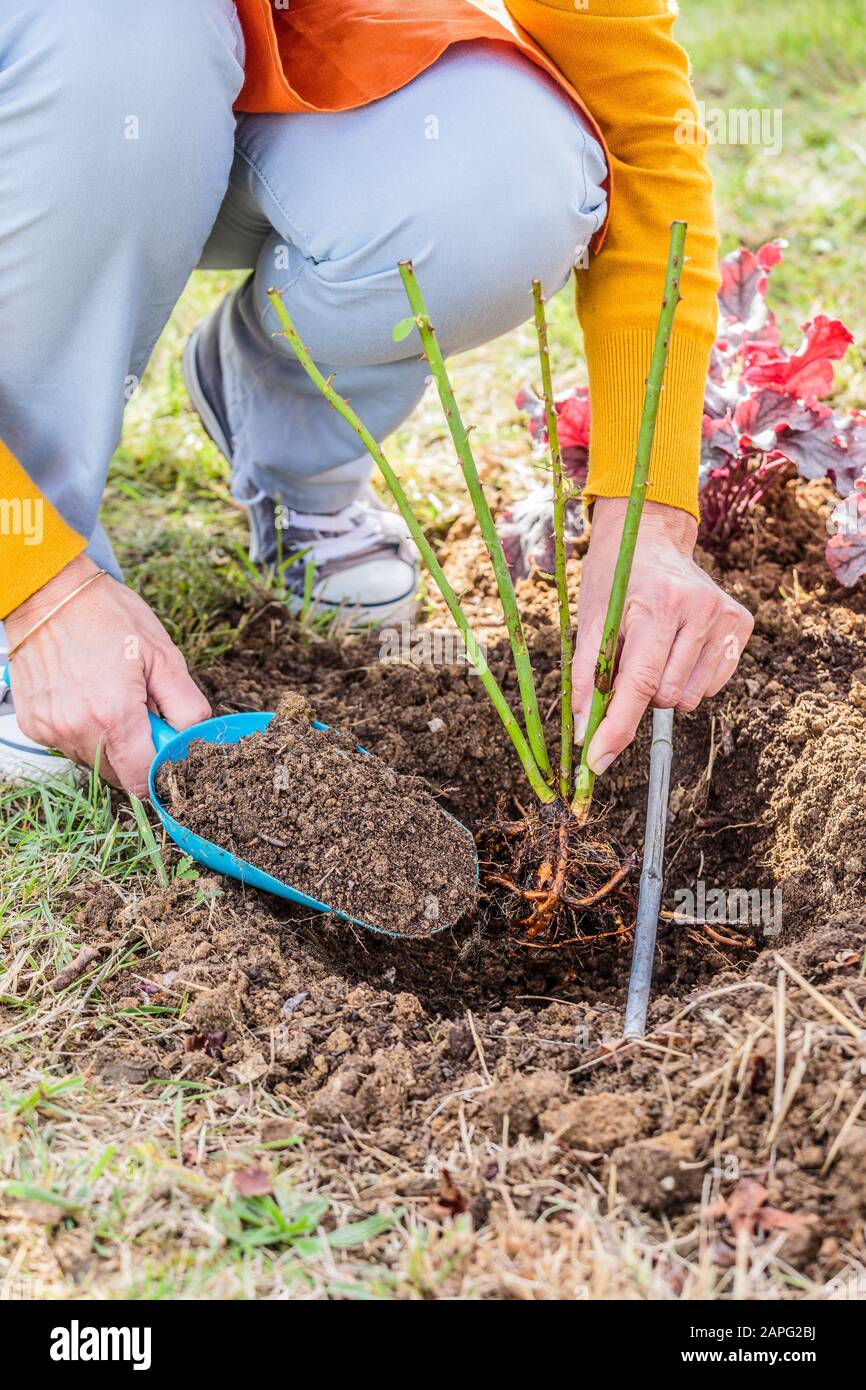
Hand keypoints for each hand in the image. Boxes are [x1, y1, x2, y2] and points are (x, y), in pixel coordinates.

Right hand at [5, 555, 209, 793]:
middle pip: (117, 773)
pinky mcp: (34, 725)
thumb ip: (186, 707)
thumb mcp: (164, 656)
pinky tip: (86, 697)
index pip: (141, 778)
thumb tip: (194, 740)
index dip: (160, 770)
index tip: (167, 752)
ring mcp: (51, 729)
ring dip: (109, 742)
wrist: (51, 594)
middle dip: (136, 753)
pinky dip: (83, 731)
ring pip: (92, 761)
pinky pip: (68, 745)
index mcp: (114, 715)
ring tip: (111, 698)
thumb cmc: (108, 617)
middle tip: (141, 711)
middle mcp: (77, 729)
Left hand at [572, 498, 753, 773]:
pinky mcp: (742, 623)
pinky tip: (679, 648)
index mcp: (657, 603)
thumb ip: (586, 676)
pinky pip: (712, 685)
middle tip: (629, 660)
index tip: (598, 762)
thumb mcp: (590, 618)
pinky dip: (689, 680)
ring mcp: (726, 616)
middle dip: (639, 695)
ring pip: (689, 696)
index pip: (638, 683)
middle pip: (664, 696)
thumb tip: (583, 732)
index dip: (616, 728)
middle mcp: (699, 608)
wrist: (652, 537)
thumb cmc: (615, 579)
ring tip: (654, 649)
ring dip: (664, 688)